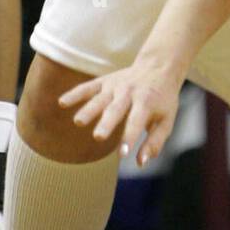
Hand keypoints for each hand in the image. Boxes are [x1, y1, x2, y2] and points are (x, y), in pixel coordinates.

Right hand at [59, 56, 183, 166]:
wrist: (159, 66)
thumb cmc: (162, 100)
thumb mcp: (166, 120)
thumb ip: (154, 142)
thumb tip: (139, 163)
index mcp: (146, 102)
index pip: (137, 122)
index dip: (130, 138)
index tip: (124, 154)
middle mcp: (129, 92)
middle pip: (116, 109)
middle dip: (107, 123)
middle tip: (98, 137)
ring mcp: (115, 85)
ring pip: (100, 98)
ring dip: (89, 110)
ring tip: (78, 122)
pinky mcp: (105, 81)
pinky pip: (88, 87)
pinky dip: (75, 94)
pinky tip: (62, 103)